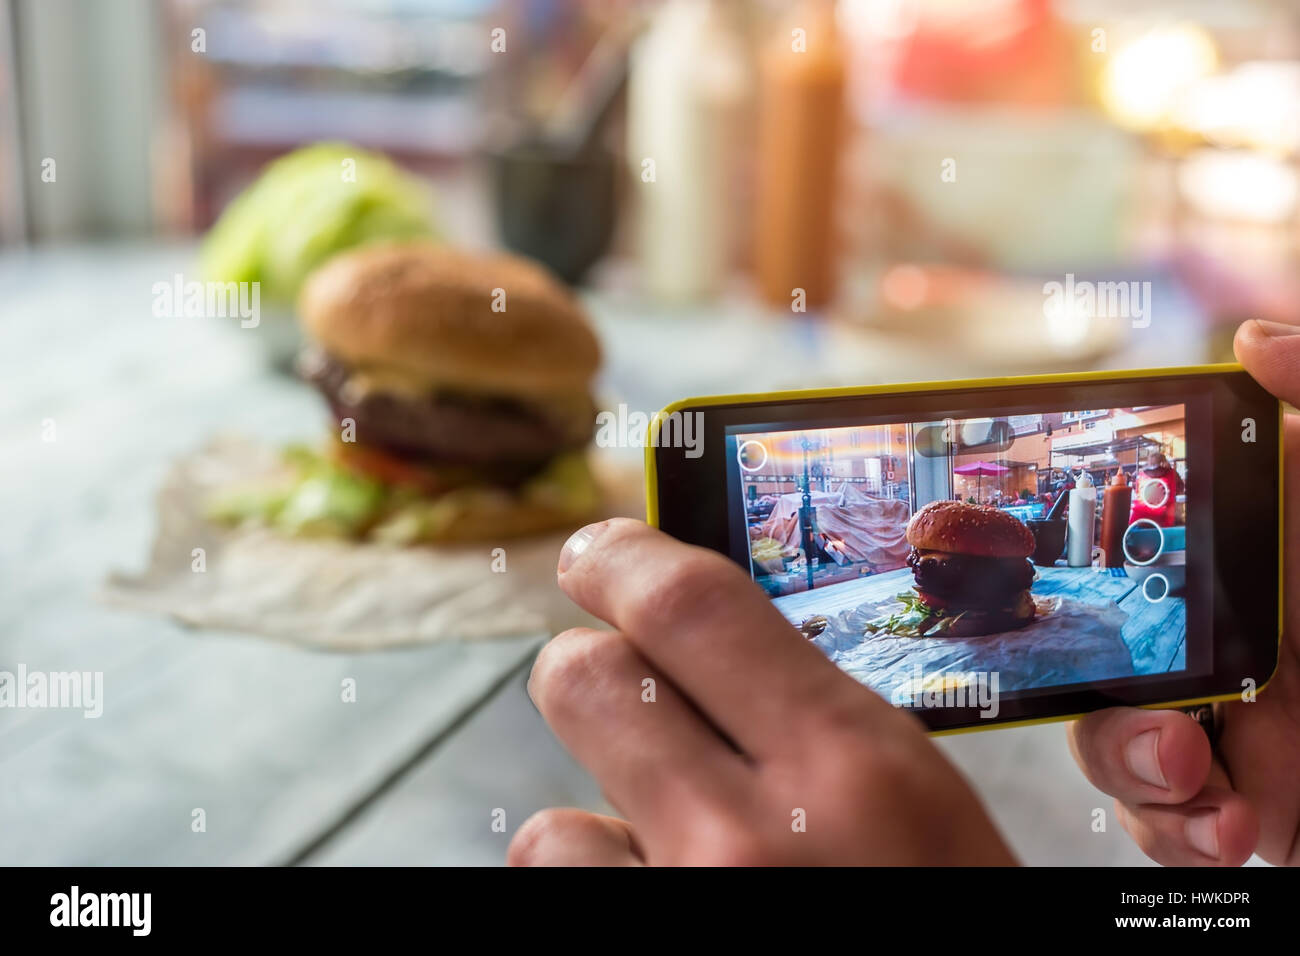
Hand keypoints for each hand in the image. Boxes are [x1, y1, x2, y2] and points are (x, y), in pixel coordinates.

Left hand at [510, 518, 1015, 865]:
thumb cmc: (944, 909)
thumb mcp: (916, 812)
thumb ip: (815, 731)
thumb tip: (711, 657)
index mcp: (856, 771)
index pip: (691, 606)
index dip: (623, 559)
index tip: (599, 553)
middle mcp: (753, 839)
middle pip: (584, 682)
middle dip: (586, 668)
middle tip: (610, 675)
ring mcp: (681, 911)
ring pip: (552, 822)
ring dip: (595, 821)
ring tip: (662, 846)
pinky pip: (565, 897)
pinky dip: (597, 890)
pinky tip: (652, 900)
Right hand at [1068, 319, 1299, 865]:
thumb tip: (1248, 343)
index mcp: (1250, 556)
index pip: (1128, 543)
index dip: (1075, 553)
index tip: (1049, 567)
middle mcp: (1225, 636)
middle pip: (1095, 656)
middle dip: (1103, 700)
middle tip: (1172, 732)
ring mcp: (1232, 724)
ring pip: (1110, 745)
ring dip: (1130, 772)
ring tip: (1201, 789)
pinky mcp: (1246, 801)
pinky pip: (1163, 822)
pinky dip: (1173, 832)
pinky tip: (1227, 830)